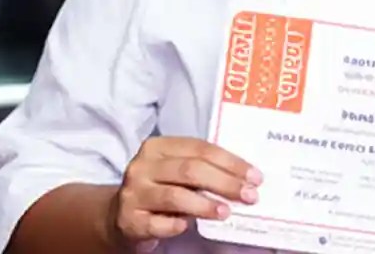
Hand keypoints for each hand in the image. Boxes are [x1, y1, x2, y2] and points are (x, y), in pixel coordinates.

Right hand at [108, 137, 262, 252]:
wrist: (120, 215)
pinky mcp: (128, 220)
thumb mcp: (174, 171)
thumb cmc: (159, 189)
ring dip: (205, 204)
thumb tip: (244, 179)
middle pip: (190, 170)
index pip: (200, 149)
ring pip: (175, 196)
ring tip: (226, 212)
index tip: (254, 176)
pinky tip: (188, 227)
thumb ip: (201, 169)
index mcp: (157, 147)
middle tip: (249, 195)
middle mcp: (142, 166)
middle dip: (224, 183)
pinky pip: (157, 223)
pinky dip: (175, 225)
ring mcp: (133, 193)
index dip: (230, 162)